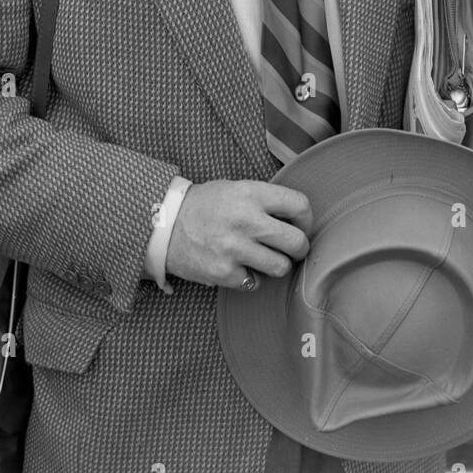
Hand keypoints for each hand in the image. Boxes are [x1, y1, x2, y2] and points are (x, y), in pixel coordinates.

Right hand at [165, 180, 312, 289]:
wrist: (165, 225)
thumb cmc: (206, 205)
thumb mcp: (236, 189)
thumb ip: (266, 201)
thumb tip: (299, 220)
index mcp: (251, 193)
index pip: (300, 205)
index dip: (307, 219)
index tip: (301, 226)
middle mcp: (246, 220)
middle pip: (297, 242)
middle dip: (299, 248)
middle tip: (291, 249)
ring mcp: (235, 248)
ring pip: (281, 267)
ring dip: (276, 265)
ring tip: (263, 257)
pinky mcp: (224, 272)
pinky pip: (255, 283)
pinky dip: (251, 278)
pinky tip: (239, 266)